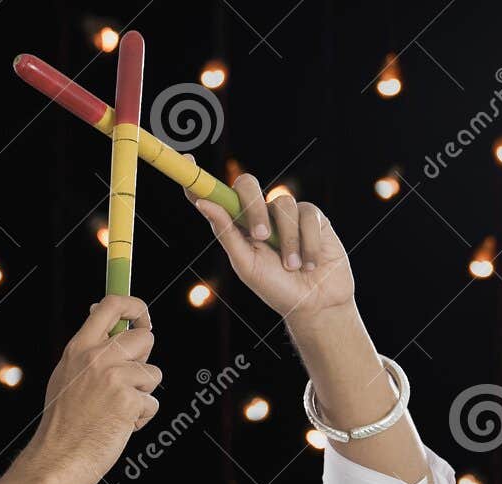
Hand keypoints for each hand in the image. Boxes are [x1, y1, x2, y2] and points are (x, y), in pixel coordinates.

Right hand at [24, 295, 161, 483]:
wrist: (56, 460)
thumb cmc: (62, 424)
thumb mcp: (66, 377)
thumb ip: (87, 351)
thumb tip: (101, 313)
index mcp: (78, 349)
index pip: (111, 305)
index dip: (135, 306)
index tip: (143, 319)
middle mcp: (96, 358)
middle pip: (143, 338)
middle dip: (143, 360)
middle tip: (129, 382)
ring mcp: (114, 378)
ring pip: (153, 374)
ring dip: (142, 394)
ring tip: (116, 411)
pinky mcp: (129, 401)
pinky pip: (152, 402)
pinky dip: (140, 418)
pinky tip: (118, 427)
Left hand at [187, 162, 355, 329]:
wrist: (315, 303)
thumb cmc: (275, 288)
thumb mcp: (246, 264)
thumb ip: (226, 233)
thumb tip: (202, 203)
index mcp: (235, 227)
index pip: (215, 197)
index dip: (199, 179)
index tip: (186, 161)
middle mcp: (258, 215)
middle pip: (246, 185)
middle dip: (252, 207)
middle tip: (258, 236)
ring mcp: (285, 215)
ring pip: (281, 204)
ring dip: (286, 240)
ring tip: (293, 267)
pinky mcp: (312, 217)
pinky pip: (307, 214)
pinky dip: (308, 242)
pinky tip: (310, 264)